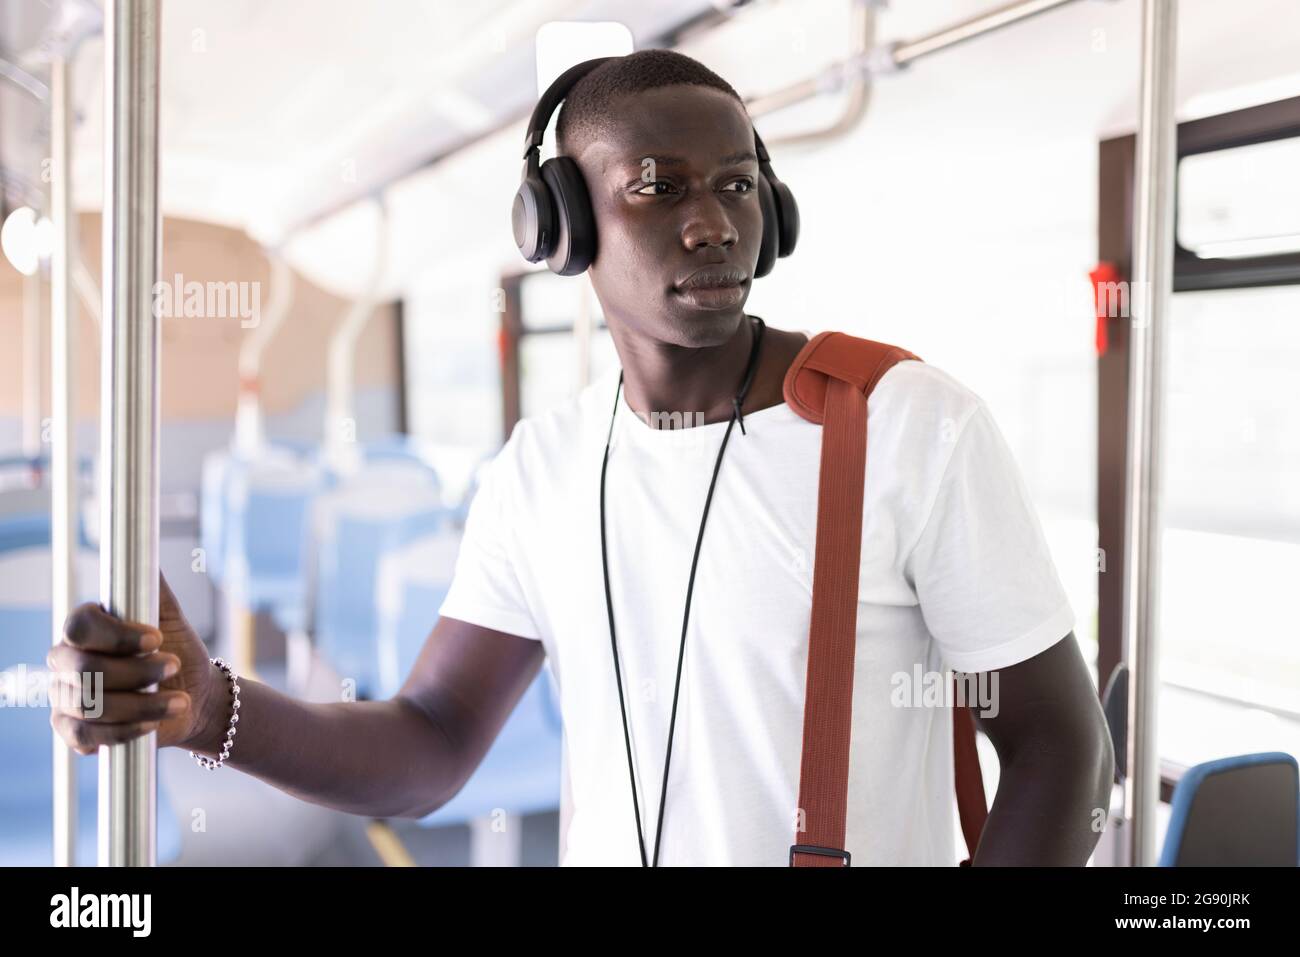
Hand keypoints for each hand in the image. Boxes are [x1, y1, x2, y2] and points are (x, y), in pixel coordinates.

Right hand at [48, 572, 220, 753]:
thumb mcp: (172, 618)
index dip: (117, 634)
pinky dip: (123, 732)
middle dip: (137, 672)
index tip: (157, 638)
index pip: (80, 626)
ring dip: (141, 704)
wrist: (191, 698)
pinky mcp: (72, 730)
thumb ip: (154, 587)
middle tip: (175, 666)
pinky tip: (151, 725)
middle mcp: (65, 661)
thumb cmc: (178, 653)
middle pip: (83, 668)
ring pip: (88, 705)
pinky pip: (84, 736)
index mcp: (85, 628)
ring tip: (179, 701)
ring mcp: (64, 696)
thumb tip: (148, 557)